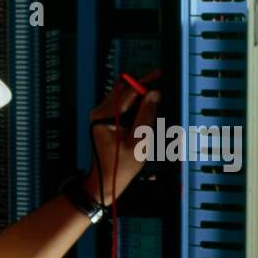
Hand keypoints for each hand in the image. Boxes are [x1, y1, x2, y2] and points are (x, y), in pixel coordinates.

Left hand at [83, 70, 160, 205]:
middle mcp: (99, 112)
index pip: (126, 92)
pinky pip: (120, 105)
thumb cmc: (121, 165)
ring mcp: (100, 116)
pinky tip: (145, 105)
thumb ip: (146, 115)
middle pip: (122, 90)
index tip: (158, 75)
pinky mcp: (104, 120)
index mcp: (104, 116)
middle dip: (141, 84)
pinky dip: (133, 102)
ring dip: (137, 93)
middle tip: (158, 79)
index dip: (144, 82)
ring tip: (154, 92)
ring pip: (121, 96)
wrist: (107, 181)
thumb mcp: (139, 140)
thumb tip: (154, 94)